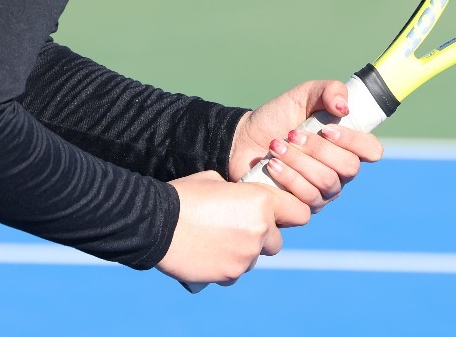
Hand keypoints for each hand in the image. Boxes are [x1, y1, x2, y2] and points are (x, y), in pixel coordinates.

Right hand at [155, 171, 308, 285]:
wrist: (156, 223)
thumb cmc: (183, 196)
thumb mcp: (214, 181)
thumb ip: (238, 193)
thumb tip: (241, 200)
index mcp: (261, 201)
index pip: (299, 213)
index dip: (288, 213)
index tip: (276, 214)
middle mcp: (260, 229)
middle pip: (276, 241)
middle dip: (263, 236)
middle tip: (238, 228)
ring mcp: (246, 255)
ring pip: (255, 257)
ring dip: (244, 251)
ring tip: (217, 239)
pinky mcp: (230, 274)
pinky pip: (236, 271)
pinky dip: (227, 264)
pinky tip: (208, 252)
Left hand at [229, 80, 383, 211]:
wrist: (244, 140)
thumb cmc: (277, 118)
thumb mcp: (302, 96)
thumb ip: (328, 90)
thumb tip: (344, 106)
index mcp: (346, 145)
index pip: (372, 150)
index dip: (355, 141)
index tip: (327, 129)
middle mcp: (339, 172)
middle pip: (349, 167)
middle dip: (318, 149)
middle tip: (292, 134)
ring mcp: (324, 192)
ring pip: (327, 182)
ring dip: (299, 161)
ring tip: (276, 147)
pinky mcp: (304, 207)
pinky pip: (307, 199)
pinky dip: (288, 177)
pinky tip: (272, 164)